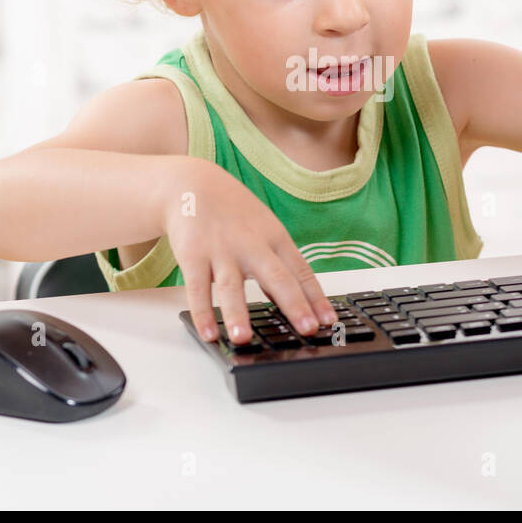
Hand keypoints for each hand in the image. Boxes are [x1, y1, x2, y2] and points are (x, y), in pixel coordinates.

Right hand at [163, 158, 337, 344]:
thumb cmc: (235, 212)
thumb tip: (297, 303)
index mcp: (275, 238)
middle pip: (276, 277)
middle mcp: (251, 244)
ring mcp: (221, 250)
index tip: (328, 321)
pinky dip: (202, 312)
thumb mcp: (265, 230)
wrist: (194, 183)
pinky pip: (197, 288)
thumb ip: (279, 265)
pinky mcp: (193, 255)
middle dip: (293, 304)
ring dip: (237, 313)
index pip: (301, 271)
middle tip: (307, 330)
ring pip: (231, 285)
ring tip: (244, 339)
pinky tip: (208, 333)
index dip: (316, 297)